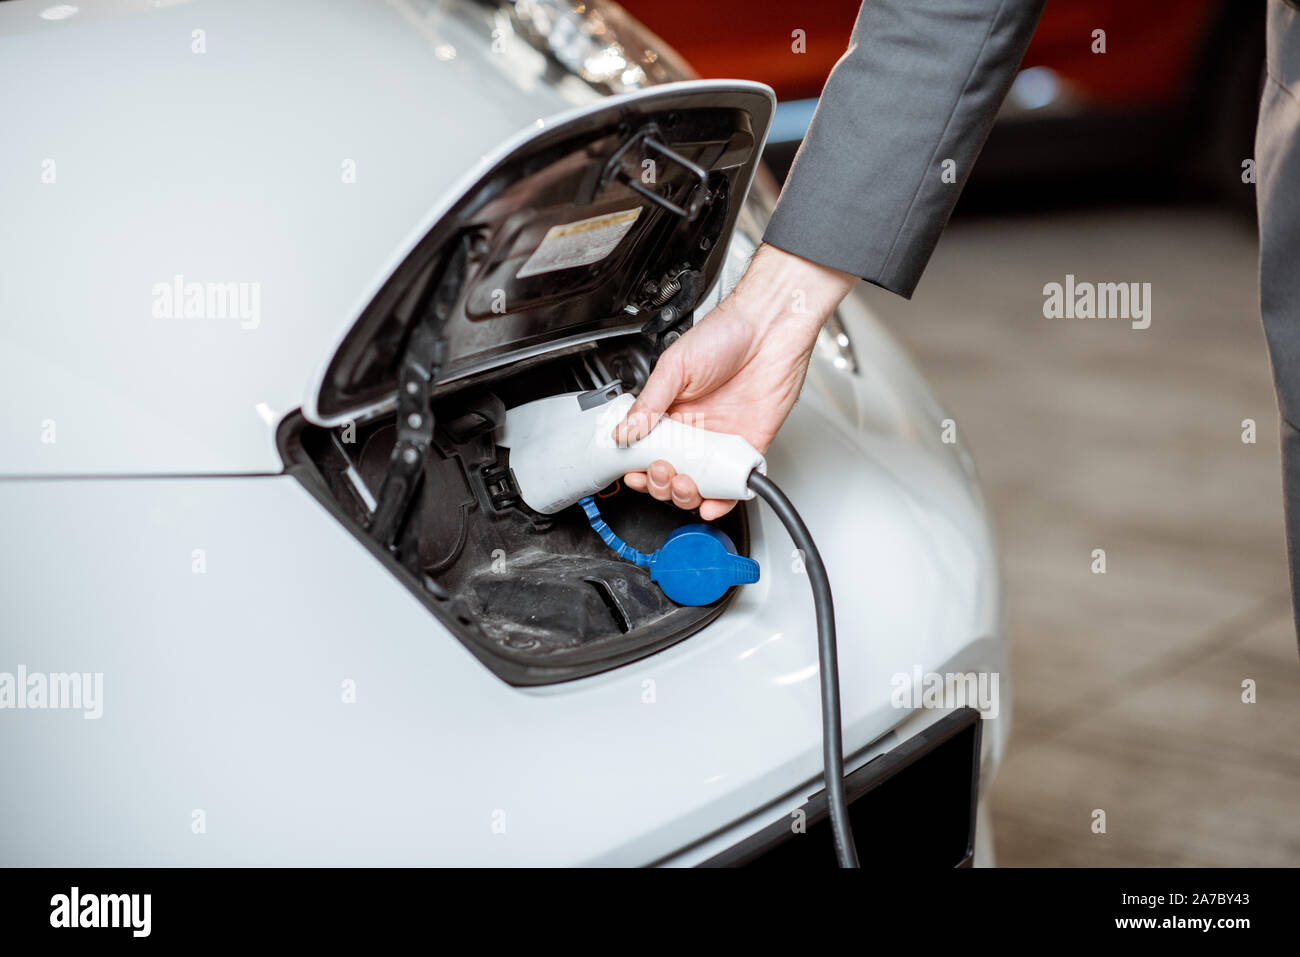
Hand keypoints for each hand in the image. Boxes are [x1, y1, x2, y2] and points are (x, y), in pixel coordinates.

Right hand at [613, 243, 855, 518]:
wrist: (770, 326)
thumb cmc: (726, 333)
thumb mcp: (675, 366)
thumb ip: (649, 403)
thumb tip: (624, 433)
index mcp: (671, 409)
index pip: (648, 449)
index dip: (638, 466)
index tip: (633, 472)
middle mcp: (695, 428)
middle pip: (670, 472)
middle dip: (660, 482)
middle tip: (661, 471)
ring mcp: (721, 440)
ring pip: (698, 484)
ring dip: (684, 494)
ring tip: (682, 483)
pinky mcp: (749, 446)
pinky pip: (733, 482)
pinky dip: (721, 500)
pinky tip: (709, 503)